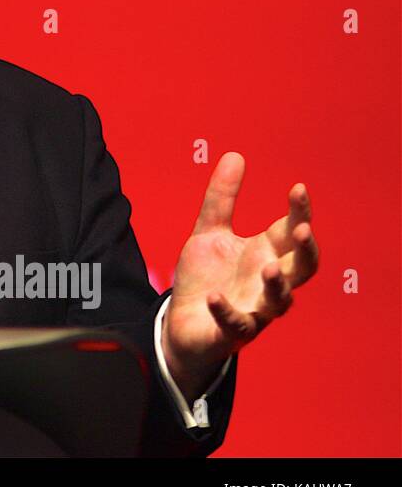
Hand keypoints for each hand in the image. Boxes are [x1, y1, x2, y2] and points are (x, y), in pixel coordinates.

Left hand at [162, 152, 319, 396]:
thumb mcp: (209, 232)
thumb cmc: (205, 277)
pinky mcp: (231, 332)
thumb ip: (221, 199)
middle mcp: (267, 283)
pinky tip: (214, 297)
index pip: (292, 232)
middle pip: (302, 268)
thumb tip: (235, 155)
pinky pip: (237, 325)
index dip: (299, 212)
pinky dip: (227, 311)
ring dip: (278, 285)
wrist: (180, 323)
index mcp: (265, 255)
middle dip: (306, 250)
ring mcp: (254, 309)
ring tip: (268, 267)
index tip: (298, 188)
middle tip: (300, 230)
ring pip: (280, 302)